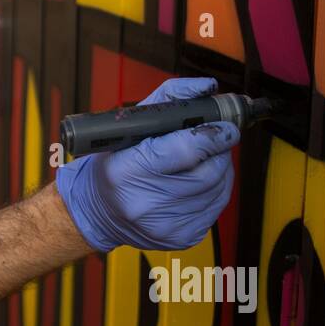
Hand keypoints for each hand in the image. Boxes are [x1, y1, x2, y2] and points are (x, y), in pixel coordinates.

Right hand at [55, 77, 238, 252]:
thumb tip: (208, 87)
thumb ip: (169, 99)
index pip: (185, 150)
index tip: (226, 126)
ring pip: (219, 188)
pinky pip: (217, 206)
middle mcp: (145, 203)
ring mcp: (166, 225)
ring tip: (204, 158)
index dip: (212, 135)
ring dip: (220, 168)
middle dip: (218, 150)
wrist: (98, 211)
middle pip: (209, 171)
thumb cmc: (114, 161)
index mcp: (127, 170)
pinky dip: (216, 189)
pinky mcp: (182, 238)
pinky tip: (200, 181)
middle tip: (215, 138)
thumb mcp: (129, 125)